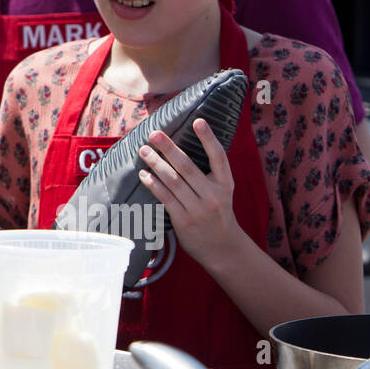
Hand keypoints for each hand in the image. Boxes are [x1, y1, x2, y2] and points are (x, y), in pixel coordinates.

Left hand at [137, 119, 243, 263]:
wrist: (222, 247)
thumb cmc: (218, 212)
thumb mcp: (222, 192)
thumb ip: (210, 173)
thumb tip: (183, 148)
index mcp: (225, 184)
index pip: (218, 157)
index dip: (209, 138)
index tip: (198, 121)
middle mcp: (213, 195)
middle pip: (188, 166)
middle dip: (169, 148)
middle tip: (154, 133)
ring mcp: (198, 209)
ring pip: (173, 181)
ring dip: (156, 163)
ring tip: (144, 150)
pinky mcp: (184, 220)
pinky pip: (165, 198)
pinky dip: (153, 184)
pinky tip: (144, 174)